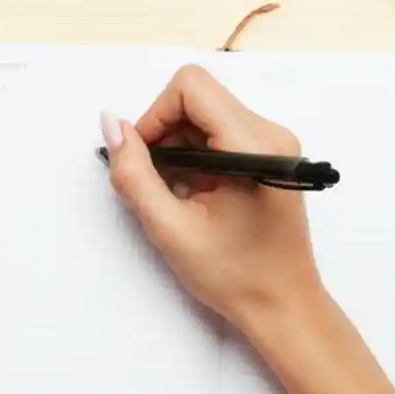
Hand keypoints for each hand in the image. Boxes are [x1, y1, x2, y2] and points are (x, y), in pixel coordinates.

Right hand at [100, 65, 325, 332]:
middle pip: (197, 98)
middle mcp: (270, 133)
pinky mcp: (268, 156)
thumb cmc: (233, 276)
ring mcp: (273, 143)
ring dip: (178, 147)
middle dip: (164, 134)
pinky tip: (196, 194)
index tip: (145, 161)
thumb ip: (134, 174)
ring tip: (179, 195)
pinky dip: (195, 156)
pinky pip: (219, 132)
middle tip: (158, 185)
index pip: (191, 87)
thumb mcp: (171, 229)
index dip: (156, 116)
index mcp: (254, 146)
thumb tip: (110, 123)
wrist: (284, 306)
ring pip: (204, 114)